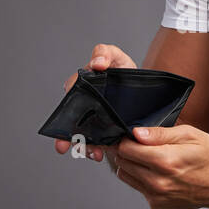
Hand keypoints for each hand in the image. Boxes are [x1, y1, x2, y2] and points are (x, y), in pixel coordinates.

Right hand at [52, 43, 136, 161]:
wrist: (145, 99)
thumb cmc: (126, 76)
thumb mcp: (119, 59)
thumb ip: (106, 53)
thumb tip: (97, 63)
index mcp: (85, 84)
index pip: (73, 86)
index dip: (72, 91)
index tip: (73, 94)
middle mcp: (84, 102)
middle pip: (69, 117)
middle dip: (64, 132)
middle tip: (63, 143)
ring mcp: (92, 119)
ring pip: (78, 133)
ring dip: (78, 144)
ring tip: (86, 151)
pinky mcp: (101, 133)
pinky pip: (92, 144)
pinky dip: (92, 150)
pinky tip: (97, 154)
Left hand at [111, 124, 208, 208]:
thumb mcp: (189, 135)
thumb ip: (160, 134)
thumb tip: (136, 133)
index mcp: (165, 161)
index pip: (125, 149)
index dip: (125, 140)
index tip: (132, 137)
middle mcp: (158, 182)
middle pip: (123, 162)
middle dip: (127, 151)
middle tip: (141, 146)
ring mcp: (156, 195)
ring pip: (126, 176)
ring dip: (132, 165)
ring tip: (150, 159)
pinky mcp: (157, 204)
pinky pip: (137, 187)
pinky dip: (141, 178)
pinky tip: (158, 173)